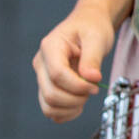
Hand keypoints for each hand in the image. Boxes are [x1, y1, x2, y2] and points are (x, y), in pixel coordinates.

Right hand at [32, 3, 114, 122]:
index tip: (95, 85)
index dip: (78, 86)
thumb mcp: (97, 37)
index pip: (58, 75)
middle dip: (76, 98)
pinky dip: (66, 113)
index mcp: (50, 47)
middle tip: (93, 90)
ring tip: (85, 96)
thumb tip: (91, 79)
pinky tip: (79, 104)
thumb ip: (93, 58)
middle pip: (51, 94)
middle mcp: (41, 63)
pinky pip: (51, 110)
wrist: (88, 25)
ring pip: (48, 106)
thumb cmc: (91, 28)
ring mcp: (42, 77)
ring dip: (70, 108)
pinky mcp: (47, 87)